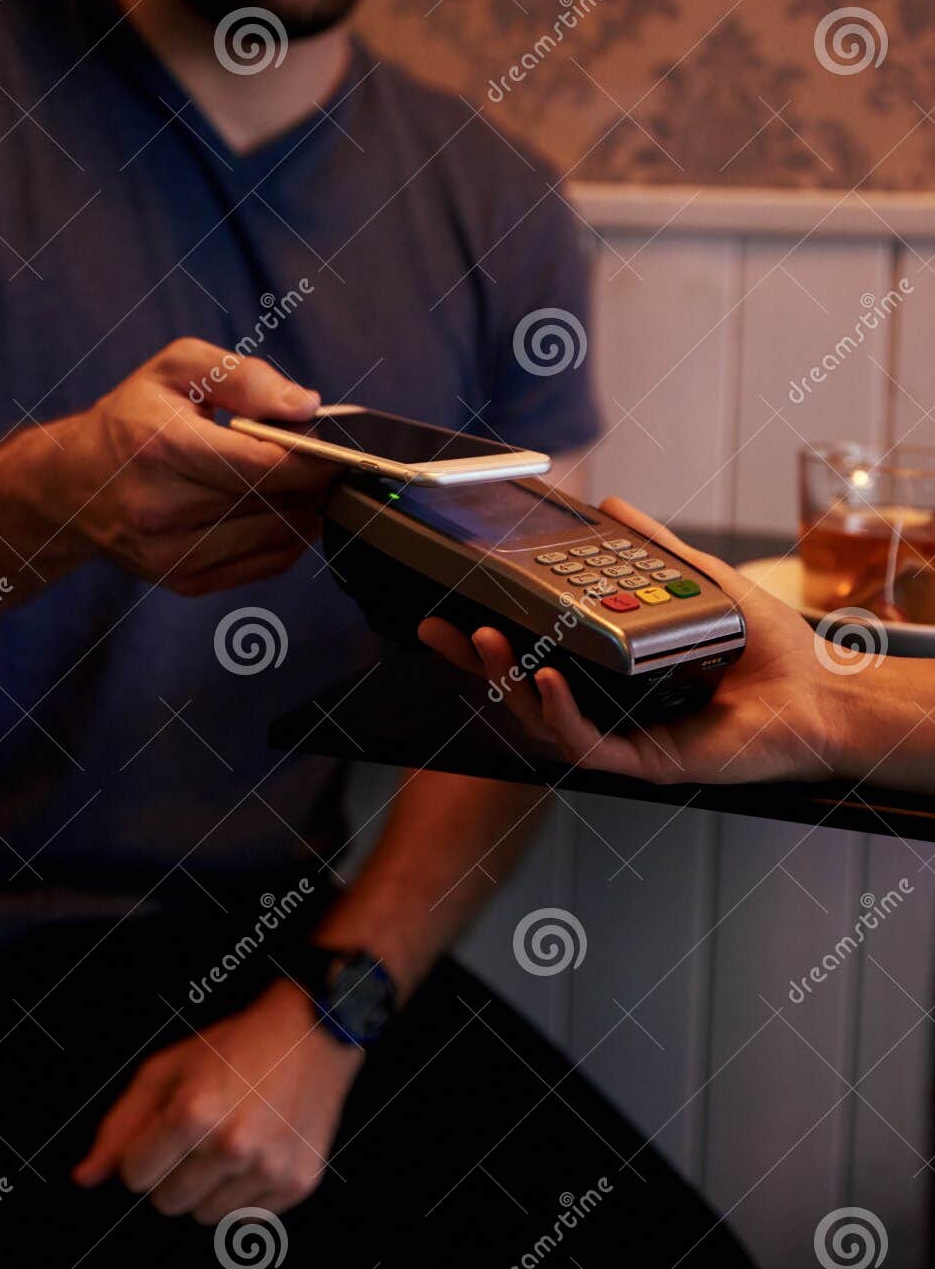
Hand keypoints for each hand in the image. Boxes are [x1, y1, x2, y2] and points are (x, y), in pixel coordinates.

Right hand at [48, 338, 340, 595]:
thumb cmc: (133, 417)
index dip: (314, 459)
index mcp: (160, 446)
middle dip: (313, 482)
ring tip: (307, 485)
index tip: (341, 449)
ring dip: (305, 511)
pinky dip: (288, 539)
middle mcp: (159, 507)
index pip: (262, 465)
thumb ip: (245, 378)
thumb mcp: (178, 369)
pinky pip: (263, 566)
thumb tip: (306, 407)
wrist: (72, 482)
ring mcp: (168, 553)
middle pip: (273, 502)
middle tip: (330, 462)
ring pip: (274, 538)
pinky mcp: (180, 581)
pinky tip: (286, 512)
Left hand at [72, 981, 361, 1221]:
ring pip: (205, 1216)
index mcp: (191, 1114)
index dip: (143, 1152)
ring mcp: (268, 1168)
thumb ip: (119, 1126)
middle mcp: (231, 1147)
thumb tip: (84, 1179)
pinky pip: (246, 1219)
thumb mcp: (168, 1068)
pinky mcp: (298, 1183)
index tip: (164, 1130)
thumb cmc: (234, 1045)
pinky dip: (244, 1194)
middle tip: (200, 1134)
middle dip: (173, 1172)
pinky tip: (257, 1153)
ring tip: (230, 1142)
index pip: (134, 1176)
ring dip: (208, 1187)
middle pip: (167, 1203)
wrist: (314, 1033)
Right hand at [419, 495, 854, 786]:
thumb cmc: (768, 648)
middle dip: (475, 664)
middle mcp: (610, 704)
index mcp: (613, 666)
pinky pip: (587, 745)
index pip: (537, 652)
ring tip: (490, 644)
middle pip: (523, 689)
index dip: (490, 636)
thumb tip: (609, 507)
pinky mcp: (646, 761)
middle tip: (446, 629)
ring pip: (544, 720)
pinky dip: (558, 715)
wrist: (821, 692)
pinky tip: (545, 681)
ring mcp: (625, 734)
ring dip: (508, 683)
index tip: (452, 608)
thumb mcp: (698, 581)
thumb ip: (652, 546)